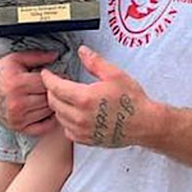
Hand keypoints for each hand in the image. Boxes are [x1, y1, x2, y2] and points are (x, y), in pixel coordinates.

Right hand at [0, 51, 59, 135]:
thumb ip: (37, 56)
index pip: (46, 83)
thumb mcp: (16, 58)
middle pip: (48, 99)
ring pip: (47, 112)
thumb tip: (56, 56)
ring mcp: (17, 117)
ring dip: (52, 104)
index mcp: (17, 84)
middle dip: (54, 92)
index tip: (59, 76)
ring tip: (49, 95)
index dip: (55, 79)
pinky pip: (42, 128)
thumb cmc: (1, 72)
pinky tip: (47, 110)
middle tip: (57, 86)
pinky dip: (49, 120)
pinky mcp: (17, 127)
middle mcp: (16, 103)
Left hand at [42, 46, 157, 147]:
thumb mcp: (114, 75)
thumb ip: (95, 62)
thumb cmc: (132, 101)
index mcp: (84, 98)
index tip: (46, 74)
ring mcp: (82, 130)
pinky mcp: (86, 140)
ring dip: (59, 105)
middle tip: (58, 83)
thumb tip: (82, 51)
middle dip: (52, 90)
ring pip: (58, 116)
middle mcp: (80, 117)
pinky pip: (67, 130)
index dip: (48, 78)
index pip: (55, 87)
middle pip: (53, 102)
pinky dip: (67, 121)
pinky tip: (75, 113)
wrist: (144, 124)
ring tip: (68, 97)